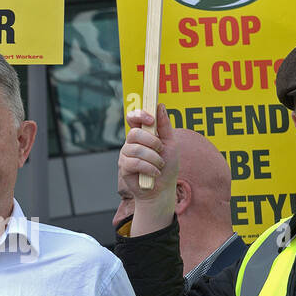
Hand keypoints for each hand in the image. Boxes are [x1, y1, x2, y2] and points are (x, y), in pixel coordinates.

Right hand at [118, 104, 178, 232]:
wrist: (163, 188)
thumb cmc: (167, 166)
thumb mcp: (171, 143)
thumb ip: (165, 126)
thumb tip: (160, 106)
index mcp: (142, 134)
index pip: (133, 118)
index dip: (139, 115)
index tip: (151, 120)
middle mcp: (131, 142)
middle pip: (134, 133)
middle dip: (151, 141)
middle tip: (161, 149)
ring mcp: (125, 155)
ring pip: (136, 149)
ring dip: (153, 158)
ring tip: (160, 165)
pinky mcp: (124, 168)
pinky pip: (134, 163)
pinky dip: (149, 168)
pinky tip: (155, 173)